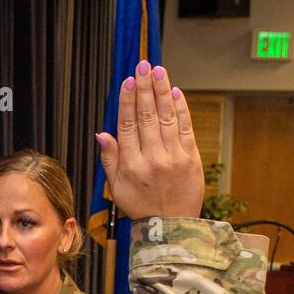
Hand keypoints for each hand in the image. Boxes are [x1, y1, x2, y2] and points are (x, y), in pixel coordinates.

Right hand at [95, 61, 203, 219]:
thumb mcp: (117, 187)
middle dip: (144, 89)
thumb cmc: (141, 207)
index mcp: (131, 166)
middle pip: (147, 117)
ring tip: (158, 71)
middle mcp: (152, 160)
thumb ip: (110, 158)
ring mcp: (174, 159)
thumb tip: (102, 134)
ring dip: (162, 92)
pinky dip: (181, 110)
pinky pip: (185, 129)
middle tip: (143, 66)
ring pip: (166, 118)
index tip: (127, 81)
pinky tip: (176, 92)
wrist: (171, 227)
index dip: (127, 102)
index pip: (128, 126)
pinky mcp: (191, 159)